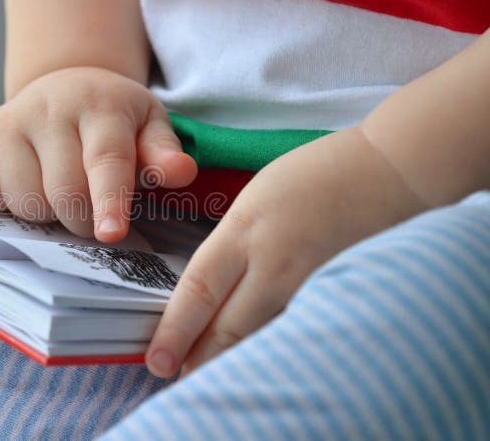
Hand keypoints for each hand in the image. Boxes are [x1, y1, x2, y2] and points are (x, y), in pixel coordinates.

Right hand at [0, 67, 196, 241]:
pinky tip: (17, 188)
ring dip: (44, 214)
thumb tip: (180, 173)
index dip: (109, 200)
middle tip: (93, 216)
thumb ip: (163, 154)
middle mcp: (50, 108)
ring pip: (23, 199)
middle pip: (64, 191)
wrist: (66, 86)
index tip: (112, 234)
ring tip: (57, 193)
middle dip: (82, 221)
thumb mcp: (149, 127)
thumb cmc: (113, 119)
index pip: (106, 159)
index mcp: (101, 105)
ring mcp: (8, 121)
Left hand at [145, 126, 429, 377]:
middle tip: (174, 376)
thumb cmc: (315, 176)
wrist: (390, 171)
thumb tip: (205, 292)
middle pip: (229, 329)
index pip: (199, 291)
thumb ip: (229, 247)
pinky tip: (258, 354)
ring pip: (261, 338)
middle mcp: (276, 265)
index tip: (156, 360)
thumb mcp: (253, 200)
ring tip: (207, 372)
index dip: (175, 332)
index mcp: (245, 232)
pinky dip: (272, 345)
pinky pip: (295, 330)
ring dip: (232, 358)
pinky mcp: (338, 298)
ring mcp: (310, 286)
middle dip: (198, 360)